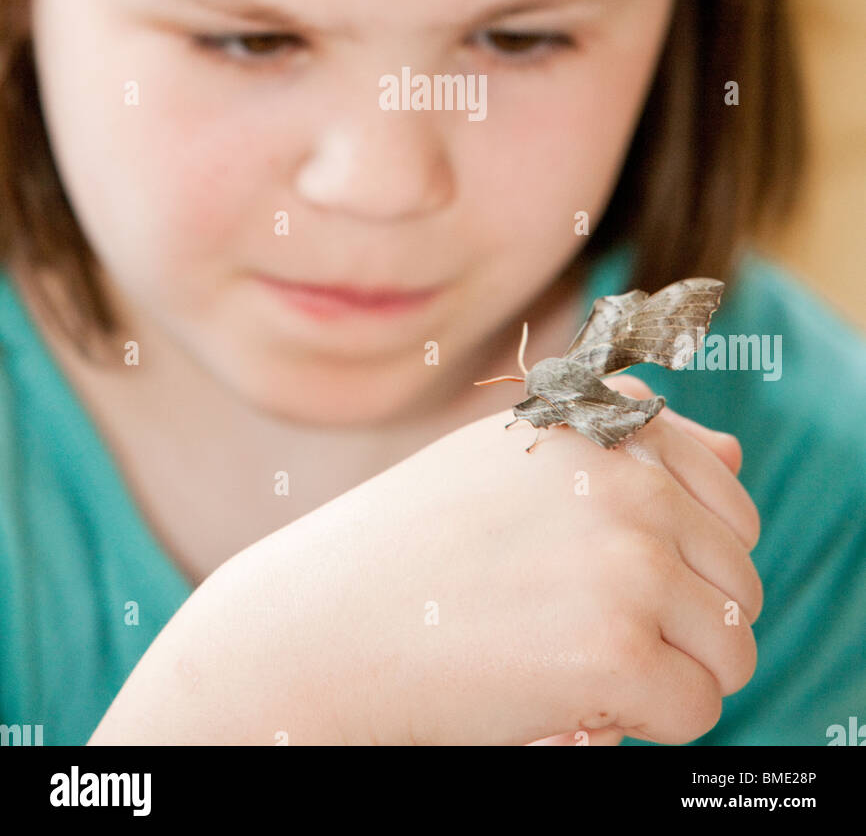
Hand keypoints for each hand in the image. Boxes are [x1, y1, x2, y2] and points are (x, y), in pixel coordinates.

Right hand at [88, 373, 759, 745]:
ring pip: (732, 649)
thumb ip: (630, 449)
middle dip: (681, 623)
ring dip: (670, 675)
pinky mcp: (617, 649)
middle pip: (736, 579)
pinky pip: (697, 711)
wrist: (318, 625)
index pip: (728, 500)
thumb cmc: (414, 544)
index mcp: (609, 423)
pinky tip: (567, 697)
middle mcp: (631, 478)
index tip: (600, 574)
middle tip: (579, 628)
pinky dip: (643, 724)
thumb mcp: (516, 461)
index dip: (680, 559)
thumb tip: (737, 457)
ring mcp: (628, 560)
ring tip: (576, 660)